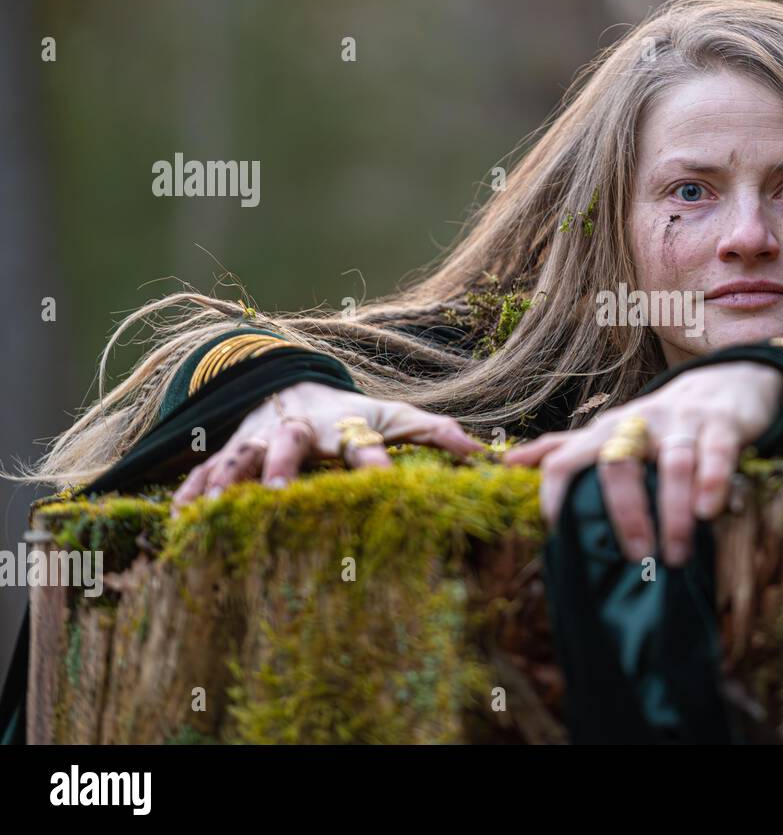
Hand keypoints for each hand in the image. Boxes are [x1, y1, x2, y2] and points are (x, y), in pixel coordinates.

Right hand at [171, 381, 482, 513]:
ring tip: (213, 510)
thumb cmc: (352, 413)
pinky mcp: (228, 451)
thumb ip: (437, 433)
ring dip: (225, 481)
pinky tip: (179, 519)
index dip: (376, 463)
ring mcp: (257, 439)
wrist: (291, 384)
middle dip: (281, 467)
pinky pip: (203, 471)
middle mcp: (296, 429)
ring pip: (236, 457)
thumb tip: (483, 456)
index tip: (387, 484)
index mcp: (341, 425)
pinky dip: (189, 492)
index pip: (362, 443)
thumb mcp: (395, 417)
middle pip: (287, 444)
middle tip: (278, 493)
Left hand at [503, 362, 782, 566]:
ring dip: (673, 513)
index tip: (560, 535)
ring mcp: (682, 421)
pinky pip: (715, 453)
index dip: (555, 494)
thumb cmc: (660, 421)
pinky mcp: (722, 424)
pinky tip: (708, 513)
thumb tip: (508, 463)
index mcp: (607, 430)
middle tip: (636, 558)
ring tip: (675, 556)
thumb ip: (565, 448)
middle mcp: (640, 422)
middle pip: (619, 464)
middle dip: (626, 514)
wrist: (726, 381)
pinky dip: (710, 483)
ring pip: (673, 464)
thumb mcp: (612, 430)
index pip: (565, 457)